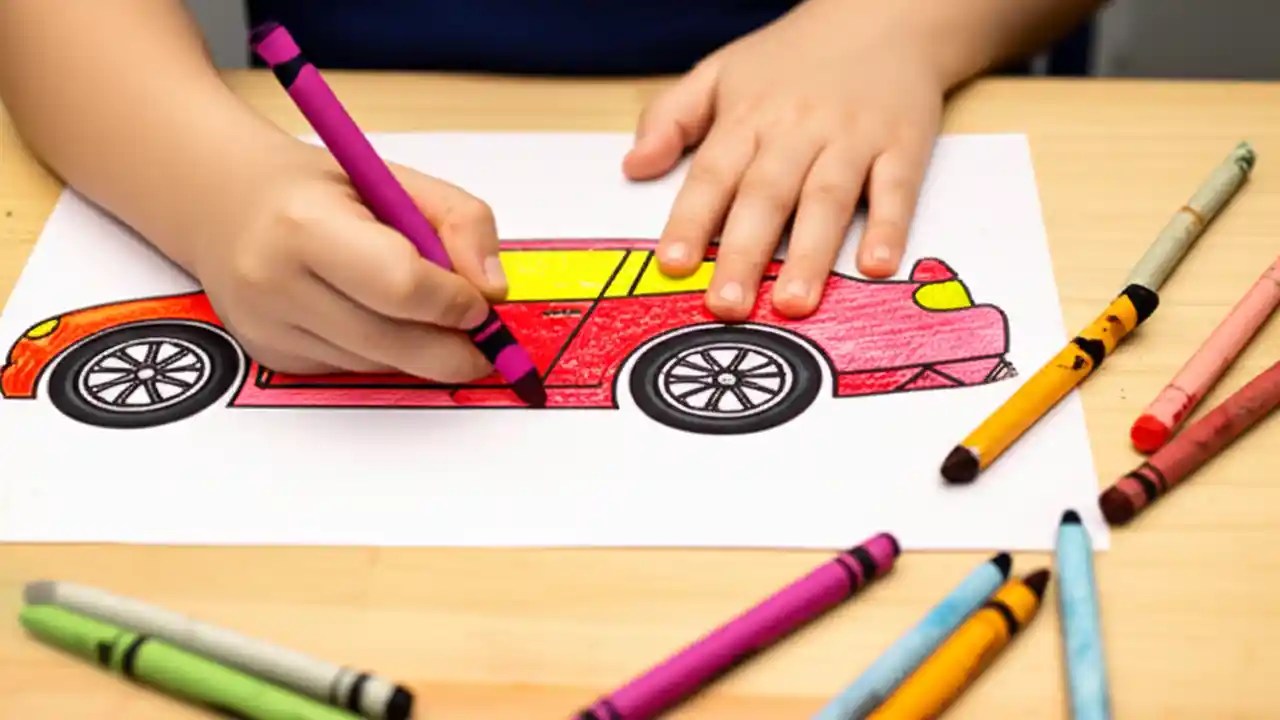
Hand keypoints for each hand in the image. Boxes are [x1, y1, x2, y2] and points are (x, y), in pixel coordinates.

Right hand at [187, 140, 505, 380]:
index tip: (481, 302)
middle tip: (485, 341)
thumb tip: (494, 288)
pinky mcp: (271, 357)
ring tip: (429, 313)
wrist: (224, 201)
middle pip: (394, 343)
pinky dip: (383, 354)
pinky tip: (376, 318)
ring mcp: (268, 326)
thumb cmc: (316, 190)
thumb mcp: (394, 178)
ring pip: (379, 364)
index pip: (402, 284)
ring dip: (420, 350)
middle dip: (454, 348)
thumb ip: (461, 221)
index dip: (455, 301)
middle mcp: (276, 281)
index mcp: (307, 223)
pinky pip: (353, 370)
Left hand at [623, 0, 945, 319]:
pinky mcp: (902, 145)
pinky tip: (875, 266)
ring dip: (810, 255)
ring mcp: (853, 138)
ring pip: (826, 199)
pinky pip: (895, 190)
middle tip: (727, 306)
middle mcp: (798, 129)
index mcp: (749, 116)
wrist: (884, 14)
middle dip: (745, 254)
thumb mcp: (721, 72)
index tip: (673, 266)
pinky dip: (887, 227)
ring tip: (794, 304)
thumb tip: (633, 166)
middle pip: (766, 196)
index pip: (712, 174)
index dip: (691, 221)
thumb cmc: (794, 57)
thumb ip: (671, 118)